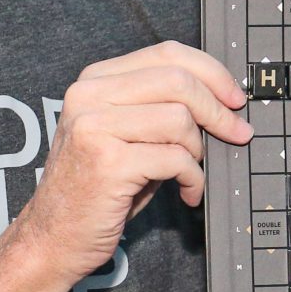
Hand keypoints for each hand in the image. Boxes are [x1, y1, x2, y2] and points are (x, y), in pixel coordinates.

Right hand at [15, 41, 253, 280]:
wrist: (52, 238)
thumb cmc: (98, 189)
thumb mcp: (123, 135)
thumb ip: (158, 107)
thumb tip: (222, 99)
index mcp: (95, 80)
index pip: (166, 53)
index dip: (211, 73)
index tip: (234, 98)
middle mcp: (89, 96)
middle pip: (178, 80)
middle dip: (218, 109)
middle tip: (238, 133)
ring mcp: (94, 127)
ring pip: (180, 119)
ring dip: (199, 150)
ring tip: (192, 172)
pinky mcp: (108, 162)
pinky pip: (176, 159)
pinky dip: (193, 179)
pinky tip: (188, 193)